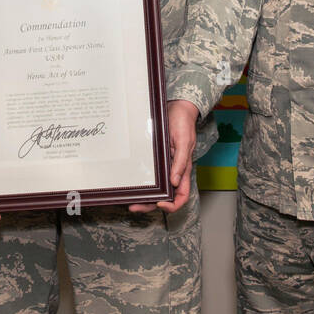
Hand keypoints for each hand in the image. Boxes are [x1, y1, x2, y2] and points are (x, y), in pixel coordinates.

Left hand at [130, 99, 197, 214]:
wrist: (175, 107)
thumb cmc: (183, 123)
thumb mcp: (184, 141)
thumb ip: (181, 162)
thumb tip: (175, 182)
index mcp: (183, 170)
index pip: (182, 196)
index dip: (173, 205)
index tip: (160, 203)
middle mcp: (173, 171)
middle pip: (163, 196)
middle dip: (149, 205)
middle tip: (134, 207)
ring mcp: (163, 166)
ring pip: (154, 188)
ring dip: (143, 197)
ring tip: (129, 200)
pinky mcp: (154, 159)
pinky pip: (148, 175)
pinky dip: (140, 183)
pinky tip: (131, 185)